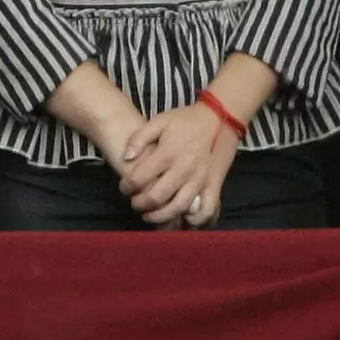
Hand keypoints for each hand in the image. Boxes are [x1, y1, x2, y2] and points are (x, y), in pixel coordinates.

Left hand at [119, 102, 239, 227]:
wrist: (215, 119)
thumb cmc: (183, 121)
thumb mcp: (158, 121)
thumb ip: (139, 138)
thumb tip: (126, 157)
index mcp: (167, 153)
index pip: (140, 178)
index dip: (127, 186)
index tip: (123, 187)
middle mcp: (183, 169)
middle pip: (157, 197)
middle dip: (140, 204)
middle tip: (134, 203)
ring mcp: (199, 180)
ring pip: (178, 208)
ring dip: (160, 216)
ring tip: (149, 215)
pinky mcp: (212, 185)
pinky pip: (204, 210)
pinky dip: (192, 219)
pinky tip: (179, 218)